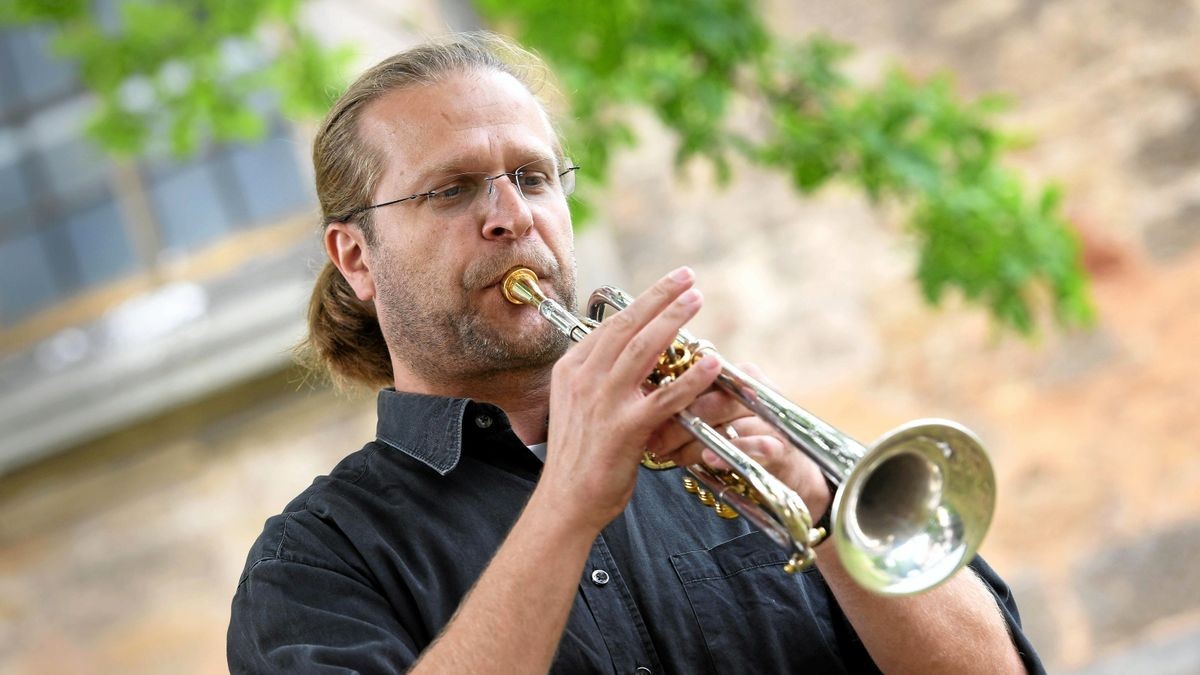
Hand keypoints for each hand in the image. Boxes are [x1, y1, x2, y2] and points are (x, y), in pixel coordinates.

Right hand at [534, 267, 722, 534]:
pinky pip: (664, 397)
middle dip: (660, 297)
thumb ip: (598, 379)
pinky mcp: (625, 429)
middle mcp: (584, 379)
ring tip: (697, 300)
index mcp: (572, 370)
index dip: (642, 302)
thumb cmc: (577, 458)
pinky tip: (712, 363)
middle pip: (627, 326)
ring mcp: (603, 403)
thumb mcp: (576, 406)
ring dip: (673, 320)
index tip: (667, 285)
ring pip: (643, 350)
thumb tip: (626, 357)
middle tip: (687, 277)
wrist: (565, 501)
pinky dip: (691, 378)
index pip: (610, 325)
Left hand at [646, 362, 832, 522]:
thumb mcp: (715, 418)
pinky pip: (755, 447)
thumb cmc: (740, 439)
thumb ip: (687, 405)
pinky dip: (731, 453)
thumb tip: (640, 398)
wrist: (788, 472)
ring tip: (671, 455)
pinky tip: (709, 459)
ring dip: (695, 444)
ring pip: (727, 426)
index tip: (642, 412)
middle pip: (710, 402)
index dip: (669, 396)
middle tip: (652, 442)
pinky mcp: (782, 448)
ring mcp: (771, 420)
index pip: (699, 378)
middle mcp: (756, 393)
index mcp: (739, 376)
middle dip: (676, 424)